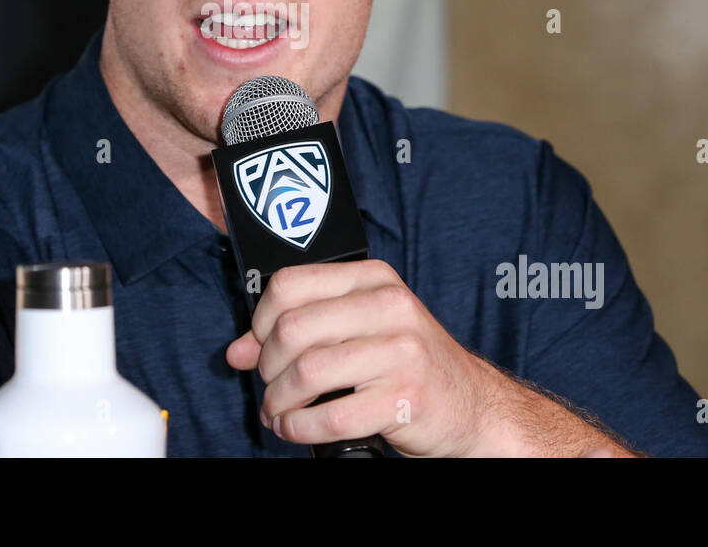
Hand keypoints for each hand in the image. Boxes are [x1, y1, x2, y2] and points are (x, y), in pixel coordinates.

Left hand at [224, 259, 498, 456]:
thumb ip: (298, 331)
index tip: (258, 347)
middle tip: (271, 388)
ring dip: (279, 402)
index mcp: (373, 278)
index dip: (260, 321)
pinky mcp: (405, 397)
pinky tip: (298, 428)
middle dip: (267, 368)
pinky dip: (300, 428)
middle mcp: (389, 305)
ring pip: (306, 373)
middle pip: (292, 330)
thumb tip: (237, 352)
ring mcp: (401, 351)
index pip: (289, 284)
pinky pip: (331, 417)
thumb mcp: (357, 330)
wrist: (470, 405)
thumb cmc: (404, 363)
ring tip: (280, 412)